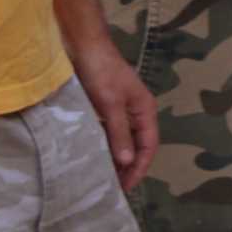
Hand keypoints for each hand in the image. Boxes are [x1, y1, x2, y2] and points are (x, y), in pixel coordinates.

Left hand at [68, 34, 156, 193]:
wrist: (83, 44)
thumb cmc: (101, 72)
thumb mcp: (110, 103)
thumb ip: (119, 132)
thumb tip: (127, 161)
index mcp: (144, 111)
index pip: (148, 146)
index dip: (139, 168)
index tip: (125, 187)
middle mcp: (135, 111)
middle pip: (137, 145)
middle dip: (129, 167)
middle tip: (113, 187)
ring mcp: (119, 108)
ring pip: (121, 139)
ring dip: (115, 157)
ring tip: (103, 175)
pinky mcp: (103, 105)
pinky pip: (107, 131)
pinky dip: (103, 144)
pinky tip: (91, 153)